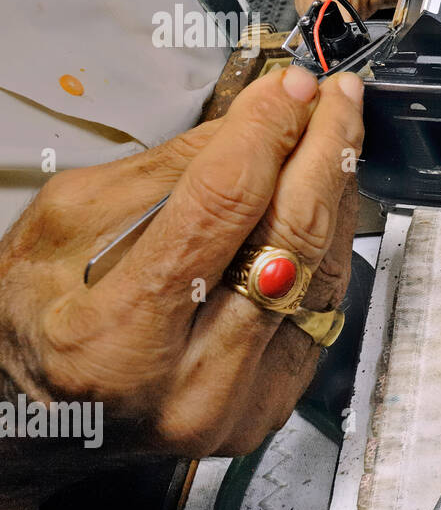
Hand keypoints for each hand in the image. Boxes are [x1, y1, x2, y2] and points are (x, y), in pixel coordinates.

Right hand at [0, 66, 362, 509]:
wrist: (35, 423)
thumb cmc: (33, 323)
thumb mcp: (61, 228)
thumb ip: (162, 173)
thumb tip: (255, 118)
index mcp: (116, 337)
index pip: (220, 207)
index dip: (265, 133)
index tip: (291, 85)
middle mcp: (190, 381)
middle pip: (289, 240)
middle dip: (324, 151)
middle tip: (337, 97)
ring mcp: (240, 404)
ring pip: (321, 272)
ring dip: (338, 190)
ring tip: (339, 133)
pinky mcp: (272, 407)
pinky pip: (324, 308)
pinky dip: (331, 243)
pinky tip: (327, 200)